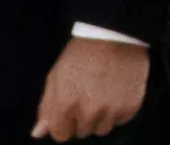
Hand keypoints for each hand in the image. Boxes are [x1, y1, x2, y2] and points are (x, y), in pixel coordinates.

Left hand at [32, 37, 146, 138]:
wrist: (115, 34)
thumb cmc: (80, 53)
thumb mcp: (56, 76)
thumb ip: (47, 107)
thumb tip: (38, 134)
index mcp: (65, 105)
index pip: (60, 135)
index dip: (63, 122)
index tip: (70, 108)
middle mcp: (88, 113)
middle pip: (82, 132)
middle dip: (82, 118)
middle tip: (88, 94)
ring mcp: (111, 111)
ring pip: (102, 129)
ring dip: (101, 117)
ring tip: (104, 94)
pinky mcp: (131, 106)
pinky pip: (121, 120)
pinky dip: (118, 110)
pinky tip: (117, 92)